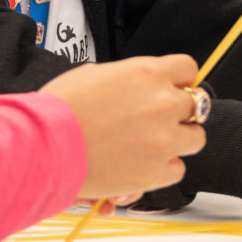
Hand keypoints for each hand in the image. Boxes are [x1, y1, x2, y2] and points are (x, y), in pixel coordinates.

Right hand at [39, 55, 204, 200]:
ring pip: (196, 139)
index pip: (189, 69)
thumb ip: (126, 79)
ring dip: (179, 141)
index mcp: (148, 73)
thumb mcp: (93, 74)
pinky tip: (142, 165)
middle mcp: (163, 103)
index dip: (181, 81)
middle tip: (160, 121)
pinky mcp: (156, 172)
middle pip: (197, 105)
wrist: (45, 146)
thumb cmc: (60, 109)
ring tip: (153, 146)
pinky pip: (178, 170)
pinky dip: (163, 170)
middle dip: (180, 113)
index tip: (173, 89)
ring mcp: (164, 139)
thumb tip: (133, 85)